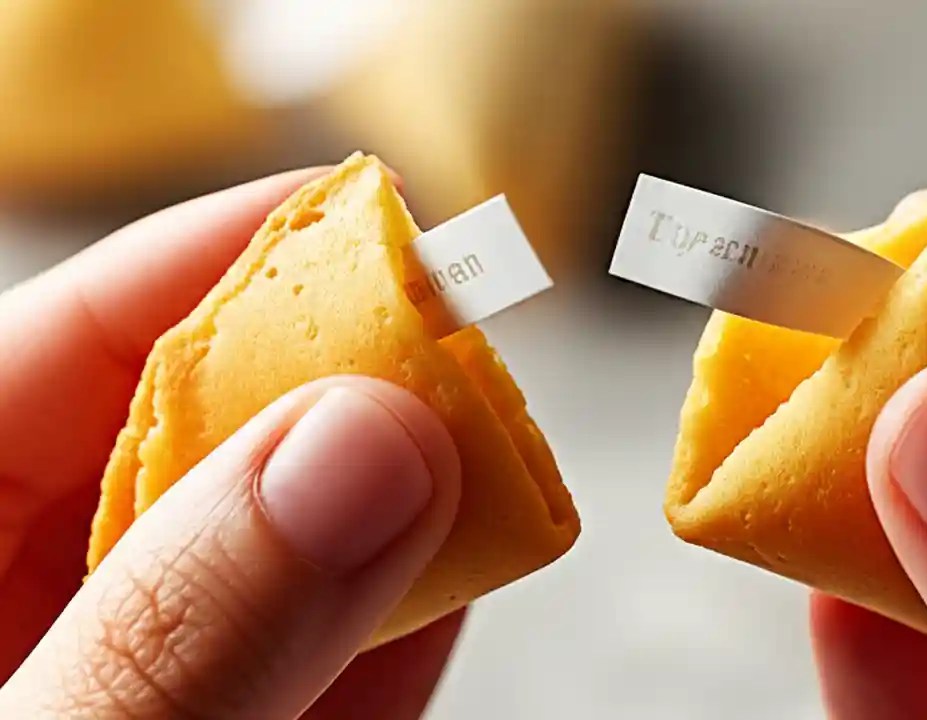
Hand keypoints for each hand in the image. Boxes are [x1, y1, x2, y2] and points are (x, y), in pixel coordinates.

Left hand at [0, 171, 465, 718]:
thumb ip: (175, 627)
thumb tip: (368, 444)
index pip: (50, 352)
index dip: (200, 262)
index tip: (357, 209)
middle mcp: (19, 616)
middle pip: (183, 449)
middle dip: (325, 392)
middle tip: (454, 345)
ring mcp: (126, 695)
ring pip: (269, 566)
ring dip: (390, 512)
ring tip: (486, 454)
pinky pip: (316, 684)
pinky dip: (394, 642)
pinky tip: (457, 590)